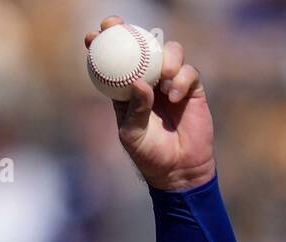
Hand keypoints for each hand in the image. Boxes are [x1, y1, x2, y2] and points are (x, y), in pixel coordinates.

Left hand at [86, 15, 215, 191]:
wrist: (178, 169)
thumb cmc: (148, 155)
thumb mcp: (132, 135)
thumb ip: (135, 109)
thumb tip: (138, 82)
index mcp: (126, 93)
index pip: (115, 64)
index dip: (105, 46)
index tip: (94, 35)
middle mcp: (148, 83)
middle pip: (142, 48)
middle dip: (131, 32)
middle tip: (121, 27)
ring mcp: (170, 83)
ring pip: (170, 53)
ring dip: (165, 59)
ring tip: (163, 78)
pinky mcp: (191, 89)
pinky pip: (188, 72)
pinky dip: (181, 79)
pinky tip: (175, 95)